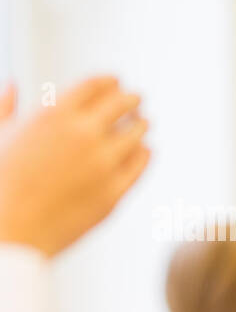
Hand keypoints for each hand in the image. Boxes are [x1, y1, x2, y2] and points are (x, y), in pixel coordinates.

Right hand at [0, 77, 150, 256]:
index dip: (109, 81)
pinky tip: (144, 150)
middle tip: (136, 99)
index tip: (116, 81)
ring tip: (143, 122)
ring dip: (141, 124)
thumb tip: (12, 83)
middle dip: (131, 98)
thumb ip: (6, 106)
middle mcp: (83, 135)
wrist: (9, 230)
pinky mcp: (115, 193)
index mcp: (53, 115)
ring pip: (137, 134)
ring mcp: (103, 165)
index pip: (96, 85)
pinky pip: (140, 165)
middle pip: (122, 104)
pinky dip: (145, 153)